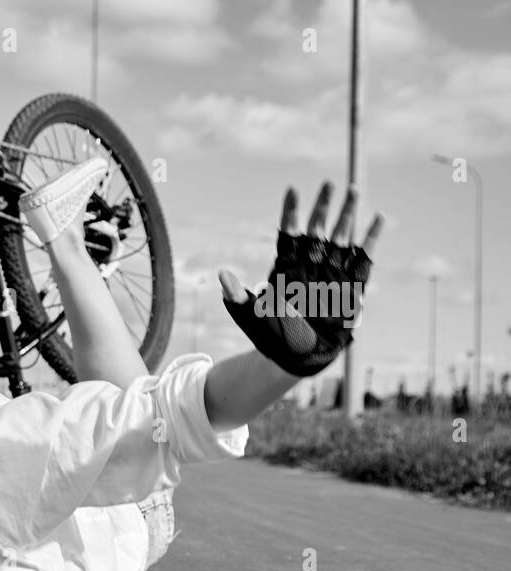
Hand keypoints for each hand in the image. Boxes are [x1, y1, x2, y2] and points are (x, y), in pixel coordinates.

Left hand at [219, 182, 383, 376]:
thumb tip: (221, 275)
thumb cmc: (270, 336)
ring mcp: (332, 273)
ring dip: (347, 214)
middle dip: (322, 205)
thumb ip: (237, 296)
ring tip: (353, 188)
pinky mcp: (351, 285)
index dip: (290, 212)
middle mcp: (310, 265)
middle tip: (327, 182)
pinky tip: (379, 217)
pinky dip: (371, 238)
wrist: (296, 357)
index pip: (287, 233)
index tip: (292, 190)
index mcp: (286, 268)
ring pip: (341, 236)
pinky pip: (363, 257)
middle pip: (316, 228)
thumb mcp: (249, 316)